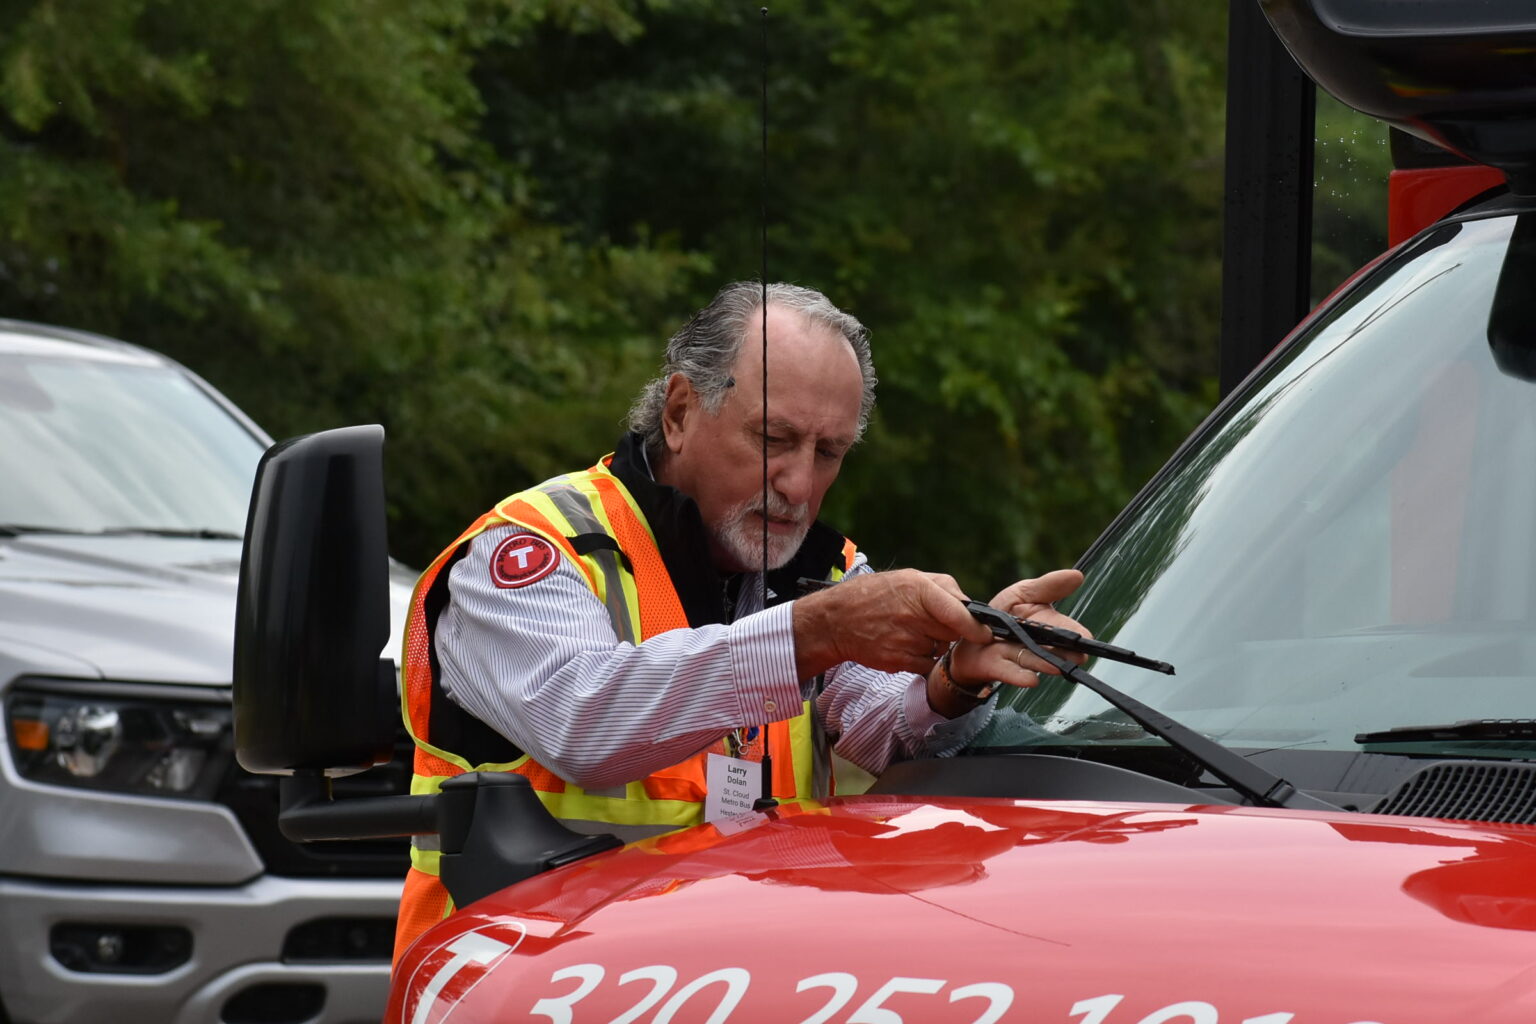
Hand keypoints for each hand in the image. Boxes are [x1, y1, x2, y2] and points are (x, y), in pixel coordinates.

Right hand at [792, 569, 992, 678]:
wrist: (836, 621)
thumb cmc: (875, 595)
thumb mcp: (907, 577)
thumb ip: (942, 588)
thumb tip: (970, 606)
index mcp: (918, 590)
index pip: (957, 614)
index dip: (975, 628)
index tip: (986, 634)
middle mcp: (913, 617)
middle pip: (953, 633)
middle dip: (951, 630)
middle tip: (932, 622)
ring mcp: (905, 642)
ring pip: (940, 649)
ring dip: (934, 644)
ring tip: (911, 630)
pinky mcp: (898, 662)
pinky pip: (926, 664)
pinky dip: (922, 657)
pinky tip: (904, 644)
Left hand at [926, 569, 1091, 716]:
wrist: (968, 636)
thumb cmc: (1000, 616)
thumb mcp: (1022, 594)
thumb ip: (1048, 587)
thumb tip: (1078, 575)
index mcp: (1045, 625)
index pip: (1065, 628)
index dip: (1075, 633)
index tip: (1086, 637)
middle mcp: (1035, 645)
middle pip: (1051, 648)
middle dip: (1064, 652)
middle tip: (1078, 655)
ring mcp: (1015, 657)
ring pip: (1031, 660)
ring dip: (1044, 664)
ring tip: (1056, 666)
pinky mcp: (994, 666)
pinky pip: (1007, 671)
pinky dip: (1018, 676)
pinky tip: (1030, 680)